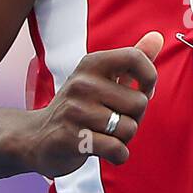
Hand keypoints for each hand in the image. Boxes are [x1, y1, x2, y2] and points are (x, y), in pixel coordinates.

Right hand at [25, 31, 162, 177]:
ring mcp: (76, 111)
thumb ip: (132, 60)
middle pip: (139, 103)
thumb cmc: (79, 107)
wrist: (35, 137)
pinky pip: (117, 150)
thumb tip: (158, 37)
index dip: (149, 78)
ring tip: (103, 134)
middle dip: (134, 118)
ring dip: (124, 139)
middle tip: (112, 121)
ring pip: (129, 129)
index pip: (135, 58)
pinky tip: (103, 151)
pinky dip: (118, 156)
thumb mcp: (101, 78)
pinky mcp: (72, 138)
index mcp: (92, 64)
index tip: (141, 90)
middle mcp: (83, 83)